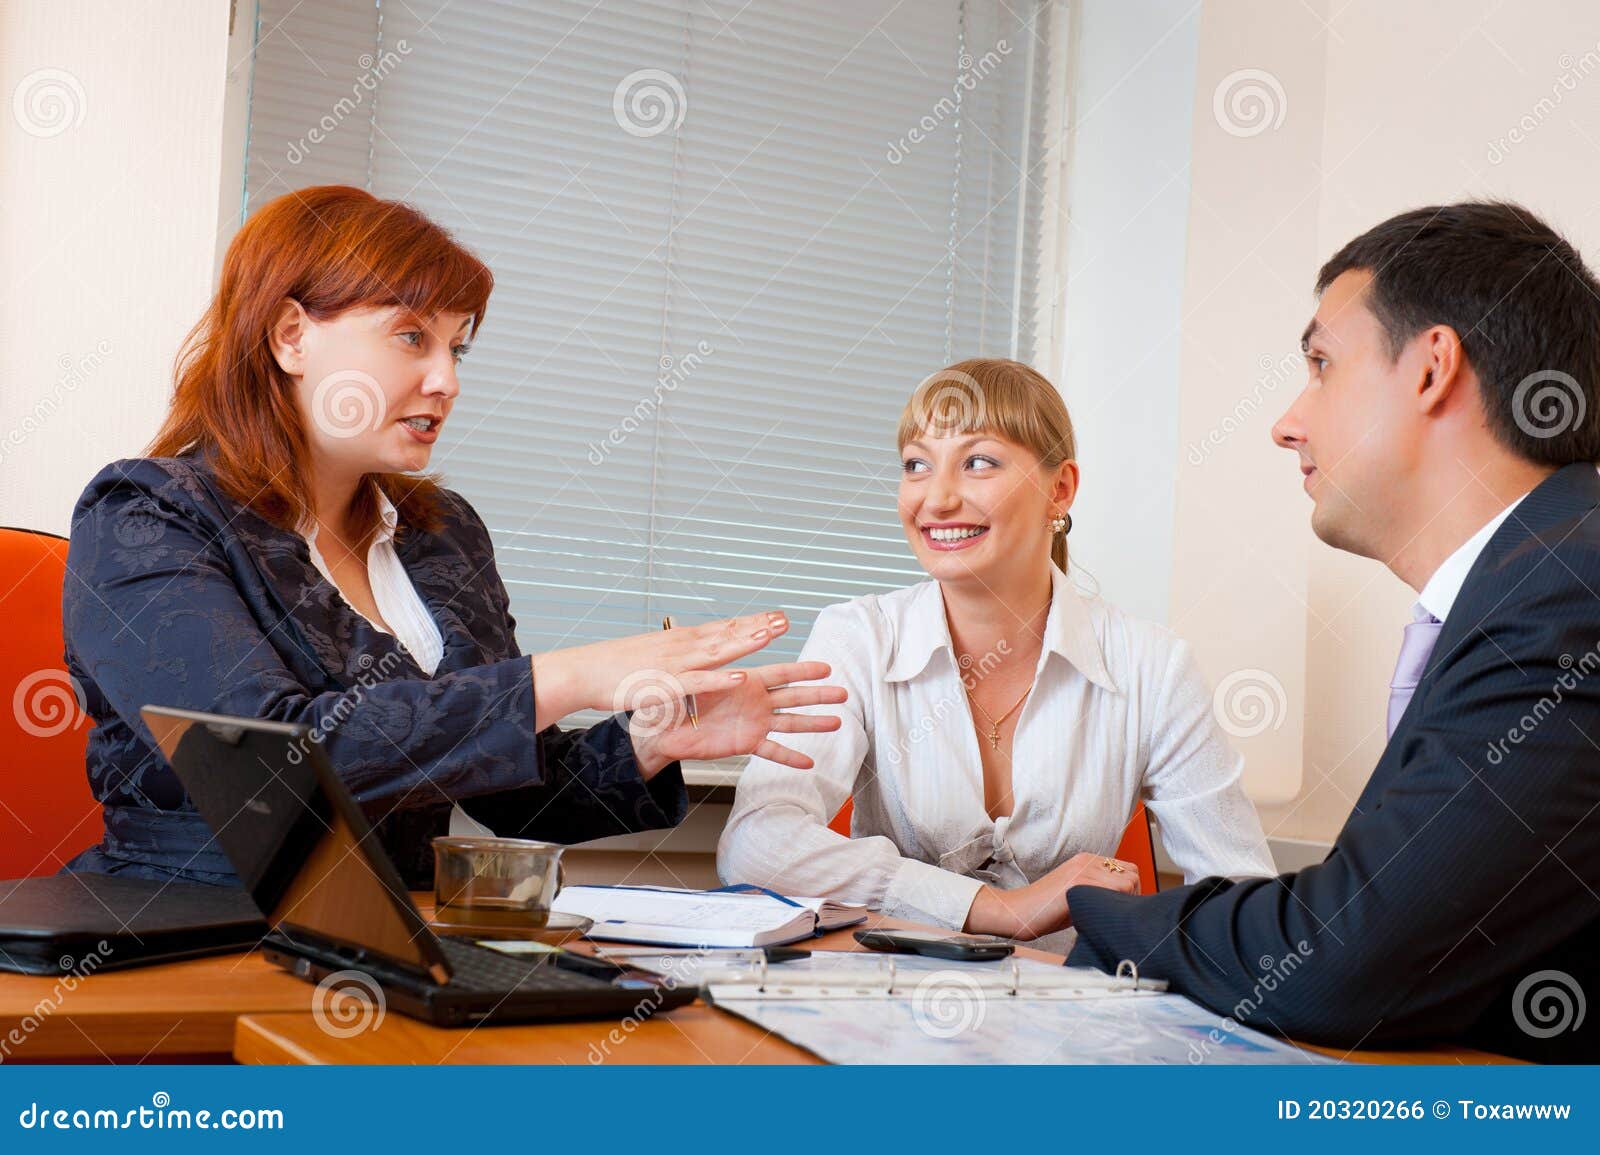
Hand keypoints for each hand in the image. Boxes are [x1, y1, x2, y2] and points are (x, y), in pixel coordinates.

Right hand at [531, 610, 790, 724]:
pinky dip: (718, 680)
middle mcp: (681, 646)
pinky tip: (738, 677)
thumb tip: (694, 649)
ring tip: (769, 637)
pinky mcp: (662, 683)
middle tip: (785, 620)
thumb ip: (677, 653)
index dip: (751, 622)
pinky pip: (696, 682)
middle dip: (756, 628)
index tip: (776, 617)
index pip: (723, 627)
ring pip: (716, 652)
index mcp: (680, 639)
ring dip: (743, 644)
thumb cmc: (616, 665)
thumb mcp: (653, 654)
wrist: (582, 671)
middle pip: (726, 634)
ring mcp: (673, 663)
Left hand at [626, 661, 845, 777]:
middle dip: (819, 694)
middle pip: (793, 696)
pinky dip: (790, 757)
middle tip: (844, 693)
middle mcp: (755, 700)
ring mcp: (754, 722)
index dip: (803, 670)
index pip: (780, 672)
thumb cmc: (678, 695)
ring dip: (814, 723)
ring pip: (790, 722)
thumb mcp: (693, 679)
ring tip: (837, 722)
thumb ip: (711, 675)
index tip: (826, 668)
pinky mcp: (746, 743)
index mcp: (745, 680)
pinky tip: (809, 763)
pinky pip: (772, 751)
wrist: (664, 726)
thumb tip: (729, 671)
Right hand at [963, 852, 1140, 940]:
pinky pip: (1113, 890)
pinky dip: (1115, 906)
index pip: (1128, 869)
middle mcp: (1087, 861)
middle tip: (1120, 914)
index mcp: (1086, 860)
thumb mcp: (1077, 894)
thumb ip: (1097, 891)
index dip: (1132, 890)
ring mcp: (1083, 870)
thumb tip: (1123, 904)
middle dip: (1134, 896)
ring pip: (1128, 883)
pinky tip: (1104, 917)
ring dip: (1126, 902)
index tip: (1123, 907)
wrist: (1018, 911)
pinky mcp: (1077, 882)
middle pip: (1133, 874)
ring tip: (1112, 917)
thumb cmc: (1046, 910)